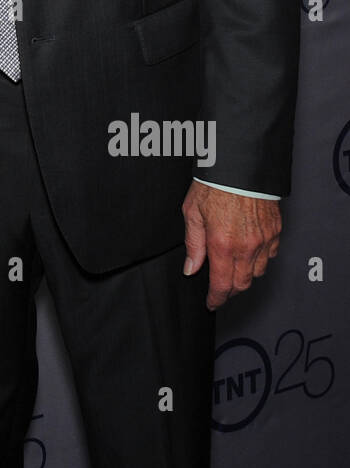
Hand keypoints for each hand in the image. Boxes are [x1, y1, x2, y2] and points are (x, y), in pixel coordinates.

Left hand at [182, 181, 281, 310]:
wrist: (241, 164)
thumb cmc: (215, 184)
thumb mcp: (192, 212)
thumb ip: (193, 244)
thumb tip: (191, 269)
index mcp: (222, 244)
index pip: (222, 285)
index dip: (216, 299)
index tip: (212, 303)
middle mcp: (246, 246)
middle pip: (242, 283)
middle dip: (230, 290)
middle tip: (220, 289)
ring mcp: (264, 239)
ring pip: (258, 272)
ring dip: (245, 276)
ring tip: (233, 270)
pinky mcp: (276, 230)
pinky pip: (271, 255)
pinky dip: (261, 259)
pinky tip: (250, 252)